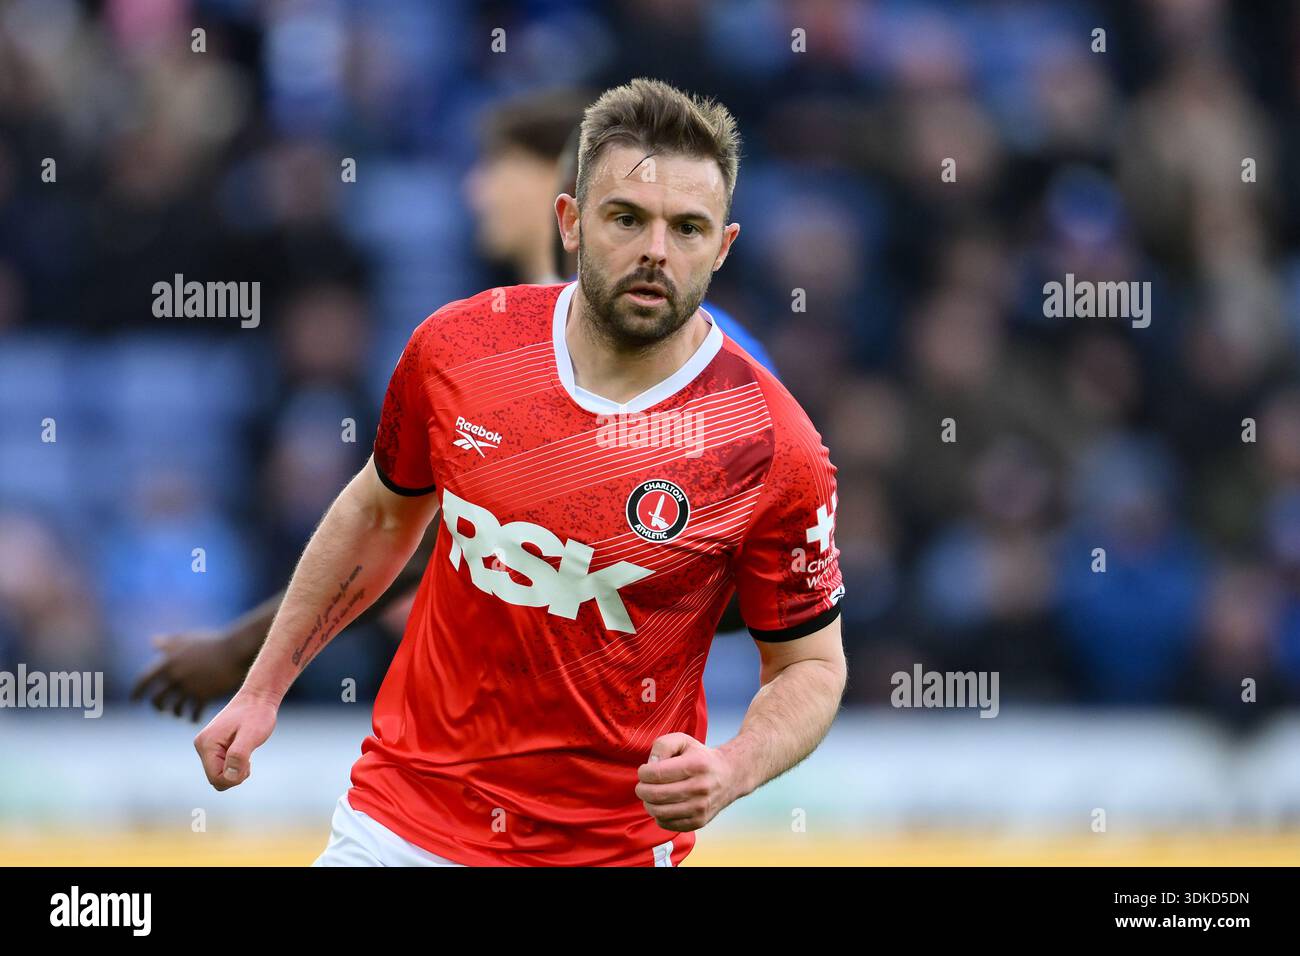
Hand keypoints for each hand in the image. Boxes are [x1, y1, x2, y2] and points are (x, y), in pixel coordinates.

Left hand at [131, 630, 251, 721]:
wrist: (236, 650)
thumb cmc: (213, 643)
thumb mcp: (188, 639)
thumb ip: (169, 643)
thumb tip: (154, 642)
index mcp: (168, 662)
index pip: (145, 681)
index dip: (137, 691)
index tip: (134, 700)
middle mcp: (175, 676)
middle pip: (157, 699)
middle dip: (158, 706)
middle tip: (162, 709)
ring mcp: (190, 687)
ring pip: (175, 708)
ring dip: (176, 712)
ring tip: (180, 713)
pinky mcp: (204, 696)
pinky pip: (193, 712)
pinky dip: (192, 717)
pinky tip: (194, 718)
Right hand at [193, 691, 277, 790]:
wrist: (258, 697)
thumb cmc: (257, 714)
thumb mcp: (252, 735)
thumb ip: (239, 755)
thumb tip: (229, 777)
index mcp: (207, 744)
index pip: (215, 778)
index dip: (234, 778)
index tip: (249, 764)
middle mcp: (202, 745)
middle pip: (215, 778)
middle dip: (235, 775)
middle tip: (249, 759)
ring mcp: (206, 745)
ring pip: (218, 774)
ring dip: (235, 770)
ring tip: (247, 753)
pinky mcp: (213, 746)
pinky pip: (221, 766)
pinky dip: (234, 765)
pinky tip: (243, 752)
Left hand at [635, 733, 739, 832]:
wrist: (729, 776)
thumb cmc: (701, 757)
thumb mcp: (683, 741)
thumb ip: (663, 745)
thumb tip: (650, 764)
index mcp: (696, 765)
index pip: (657, 773)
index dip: (643, 772)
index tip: (644, 771)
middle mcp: (700, 788)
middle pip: (656, 794)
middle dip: (642, 789)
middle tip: (643, 785)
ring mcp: (700, 808)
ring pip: (659, 812)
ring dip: (647, 803)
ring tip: (651, 795)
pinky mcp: (699, 822)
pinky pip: (667, 824)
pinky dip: (658, 815)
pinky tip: (663, 805)